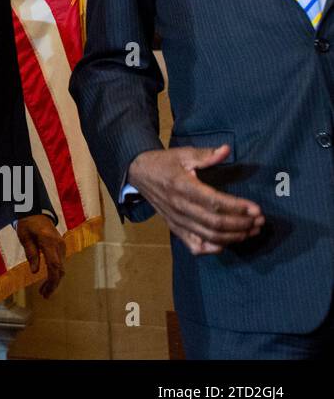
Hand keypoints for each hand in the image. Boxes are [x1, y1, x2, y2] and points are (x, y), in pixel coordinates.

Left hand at [16, 214, 64, 298]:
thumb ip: (31, 254)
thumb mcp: (24, 238)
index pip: (54, 265)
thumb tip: (34, 272)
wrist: (36, 212)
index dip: (52, 280)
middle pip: (60, 269)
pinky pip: (60, 263)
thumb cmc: (27, 224)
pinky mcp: (61, 247)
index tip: (46, 291)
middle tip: (44, 295)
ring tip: (44, 292)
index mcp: (49, 242)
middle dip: (53, 284)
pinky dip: (55, 273)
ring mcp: (62, 246)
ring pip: (61, 267)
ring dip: (54, 280)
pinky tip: (48, 280)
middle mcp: (59, 245)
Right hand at [127, 146, 263, 254]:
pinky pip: (195, 246)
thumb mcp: (183, 154)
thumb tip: (227, 150)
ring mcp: (176, 220)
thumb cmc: (163, 162)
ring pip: (209, 236)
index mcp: (182, 186)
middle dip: (242, 224)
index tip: (256, 209)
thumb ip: (206, 154)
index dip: (237, 208)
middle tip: (260, 221)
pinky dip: (213, 249)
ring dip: (233, 237)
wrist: (138, 174)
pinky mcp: (174, 228)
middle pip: (215, 223)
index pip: (214, 202)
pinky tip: (227, 243)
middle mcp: (179, 206)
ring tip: (251, 231)